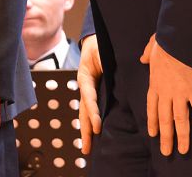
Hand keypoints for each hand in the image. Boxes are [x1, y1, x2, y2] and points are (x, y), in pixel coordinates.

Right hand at [78, 34, 103, 153]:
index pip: (88, 97)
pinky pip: (92, 110)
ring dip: (86, 131)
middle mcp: (84, 87)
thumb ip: (103, 59)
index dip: (92, 112)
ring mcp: (88, 92)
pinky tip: (94, 135)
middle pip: (83, 111)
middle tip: (86, 148)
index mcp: (84, 77)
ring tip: (87, 149)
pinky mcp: (94, 94)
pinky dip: (91, 123)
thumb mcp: (100, 50)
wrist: (95, 42)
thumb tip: (107, 67)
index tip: (97, 126)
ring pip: (85, 114)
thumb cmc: (98, 45)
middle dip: (85, 130)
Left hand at [140, 33, 191, 155]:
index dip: (152, 121)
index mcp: (155, 83)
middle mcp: (166, 92)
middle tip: (166, 152)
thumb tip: (142, 58)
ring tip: (182, 150)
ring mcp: (180, 94)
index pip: (152, 107)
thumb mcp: (152, 47)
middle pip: (164, 118)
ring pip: (180, 120)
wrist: (180, 39)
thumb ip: (147, 55)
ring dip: (181, 137)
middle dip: (165, 136)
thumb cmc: (167, 41)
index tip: (153, 134)